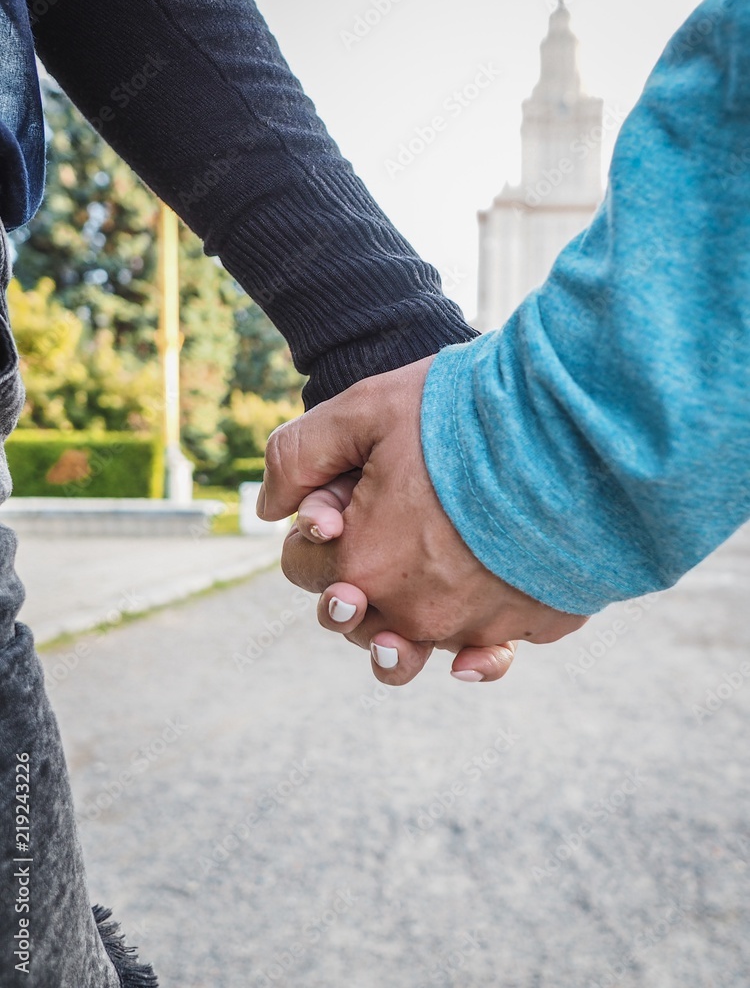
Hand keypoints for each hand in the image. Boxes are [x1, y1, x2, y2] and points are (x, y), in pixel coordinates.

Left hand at [259, 358, 587, 683]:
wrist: (579, 425)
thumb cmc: (468, 412)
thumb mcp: (366, 409)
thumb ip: (300, 455)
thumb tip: (267, 508)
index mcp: (365, 561)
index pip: (305, 569)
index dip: (308, 538)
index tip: (331, 511)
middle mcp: (416, 608)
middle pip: (359, 621)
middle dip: (350, 591)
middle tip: (368, 555)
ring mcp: (477, 623)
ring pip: (423, 645)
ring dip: (406, 635)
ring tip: (402, 627)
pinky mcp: (532, 621)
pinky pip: (495, 651)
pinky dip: (482, 651)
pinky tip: (473, 656)